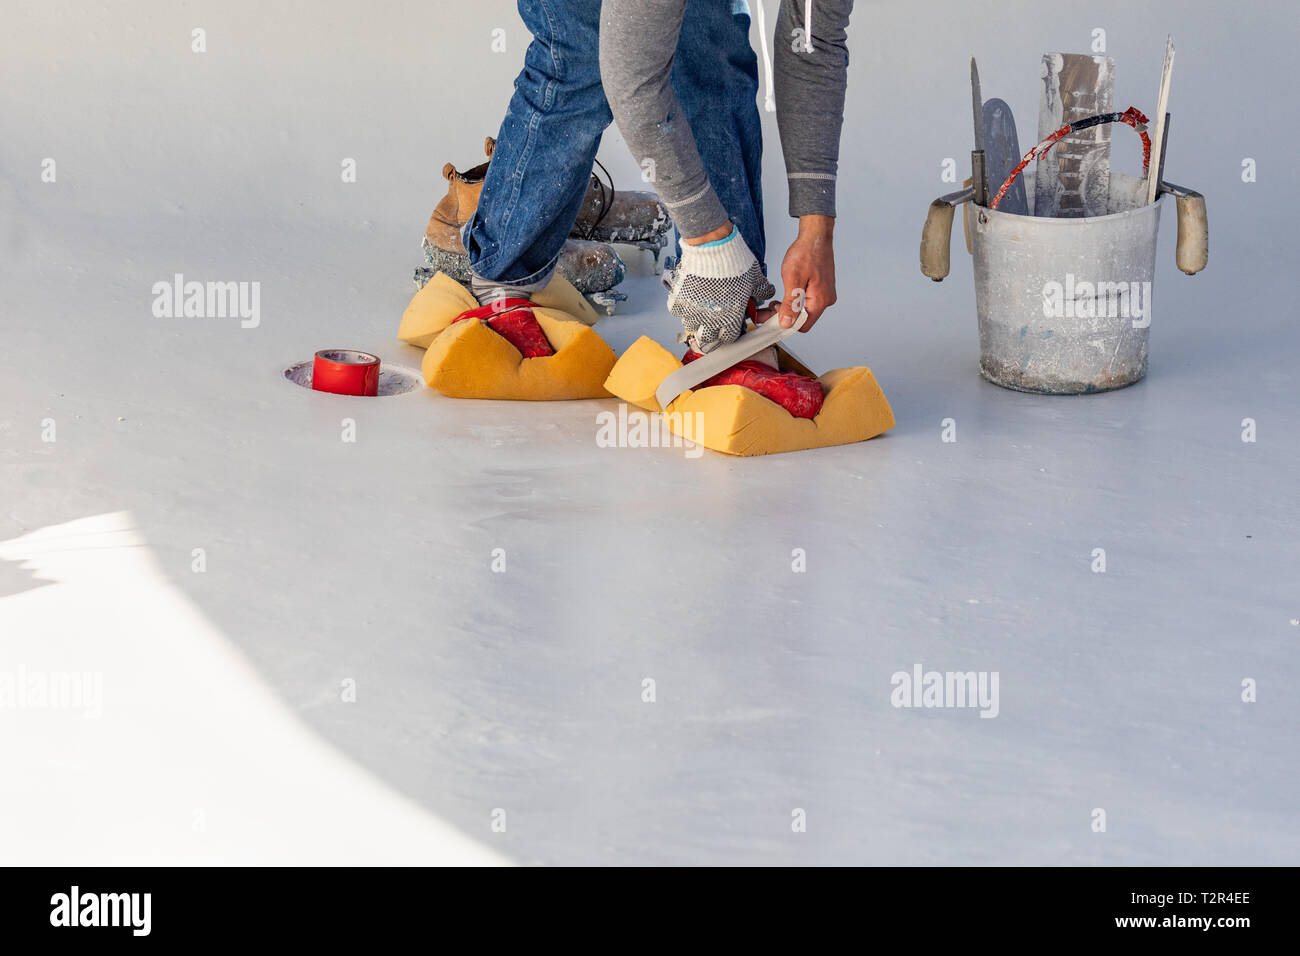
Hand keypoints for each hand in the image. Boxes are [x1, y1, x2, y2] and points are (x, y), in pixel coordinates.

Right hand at [668, 223, 775, 352]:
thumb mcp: (755, 277)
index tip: (728, 328)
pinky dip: (681, 308)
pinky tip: (688, 300)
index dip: (729, 334)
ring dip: (696, 322)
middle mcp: (711, 318)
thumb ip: (762, 289)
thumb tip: (767, 293)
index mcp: (731, 316)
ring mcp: (693, 310)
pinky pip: (677, 312)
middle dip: (711, 336)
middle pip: (708, 340)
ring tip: (700, 311)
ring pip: (691, 327)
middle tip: (712, 327)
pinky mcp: (680, 298)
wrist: (712, 246)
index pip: (729, 337)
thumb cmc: (733, 261)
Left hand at [775, 215, 836, 329]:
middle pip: (802, 319)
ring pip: (803, 310)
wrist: (815, 236)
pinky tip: (783, 296)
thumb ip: (790, 304)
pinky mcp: (820, 289)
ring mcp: (824, 294)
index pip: (802, 326)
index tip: (769, 319)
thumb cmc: (806, 253)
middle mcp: (825, 300)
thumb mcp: (793, 279)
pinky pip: (806, 301)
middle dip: (783, 316)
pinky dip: (792, 301)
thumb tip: (786, 323)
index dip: (785, 324)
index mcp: (820, 301)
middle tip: (765, 310)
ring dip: (787, 309)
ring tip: (773, 302)